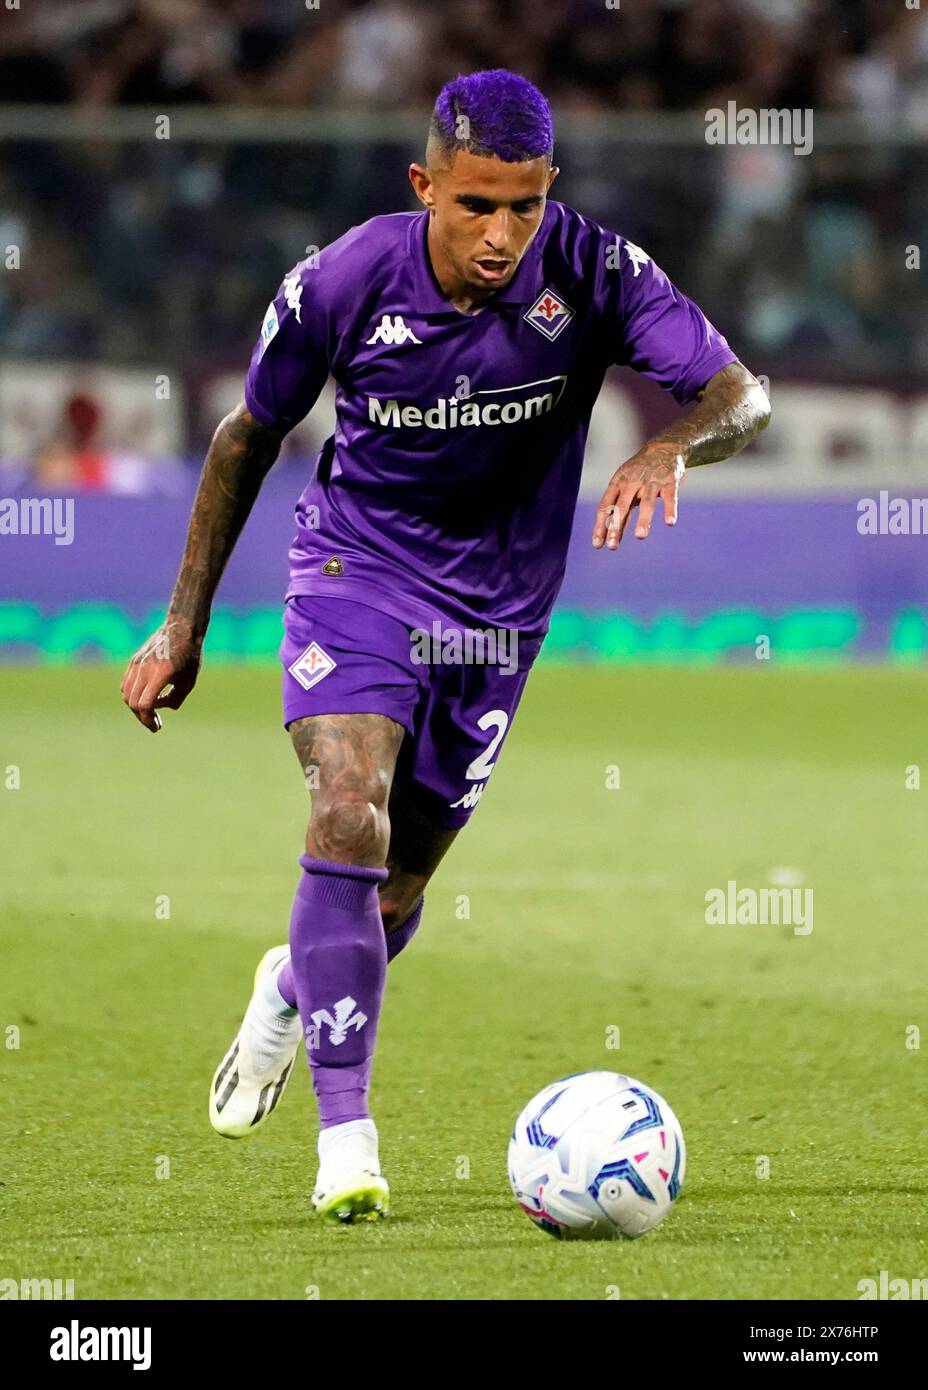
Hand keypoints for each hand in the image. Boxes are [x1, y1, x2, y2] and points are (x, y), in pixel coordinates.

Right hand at [120, 617, 202, 732]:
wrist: (181, 628)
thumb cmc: (190, 655)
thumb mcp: (188, 681)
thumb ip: (174, 699)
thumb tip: (158, 708)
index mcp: (161, 673)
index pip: (144, 704)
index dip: (148, 719)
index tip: (157, 727)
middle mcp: (145, 668)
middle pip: (133, 702)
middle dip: (142, 717)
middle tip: (155, 724)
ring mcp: (136, 664)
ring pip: (126, 694)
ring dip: (135, 707)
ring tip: (149, 712)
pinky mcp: (133, 661)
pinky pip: (126, 684)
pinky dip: (131, 695)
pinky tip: (144, 698)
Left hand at [592, 447, 684, 549]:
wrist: (664, 447)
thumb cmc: (640, 473)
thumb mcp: (626, 486)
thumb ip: (620, 509)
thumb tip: (609, 535)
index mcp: (617, 483)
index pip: (606, 507)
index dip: (601, 526)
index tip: (597, 544)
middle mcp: (632, 482)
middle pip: (622, 507)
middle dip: (616, 527)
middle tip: (612, 547)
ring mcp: (651, 481)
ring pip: (646, 502)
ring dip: (643, 519)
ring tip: (640, 536)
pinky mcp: (670, 481)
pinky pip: (669, 497)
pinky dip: (670, 509)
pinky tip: (670, 522)